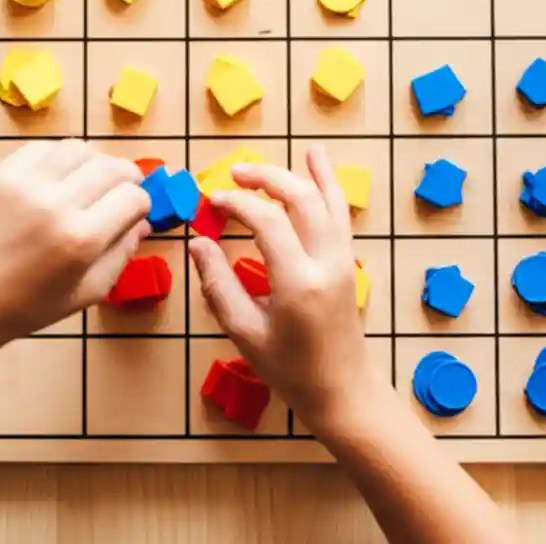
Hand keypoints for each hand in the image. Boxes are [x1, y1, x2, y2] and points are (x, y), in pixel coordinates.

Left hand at [0, 139, 150, 361]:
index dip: (141, 203)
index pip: (132, 198)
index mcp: (81, 239)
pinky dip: (60, 157)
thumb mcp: (88, 292)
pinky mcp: (2, 174)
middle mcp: (55, 204)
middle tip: (124, 189)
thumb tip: (142, 222)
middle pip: (111, 168)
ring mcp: (26, 184)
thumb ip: (121, 254)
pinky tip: (60, 175)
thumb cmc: (28, 306)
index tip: (136, 210)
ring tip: (92, 179)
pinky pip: (44, 148)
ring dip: (95, 161)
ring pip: (79, 149)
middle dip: (126, 177)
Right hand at [188, 145, 387, 430]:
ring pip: (325, 200)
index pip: (266, 221)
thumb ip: (219, 285)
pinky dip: (328, 184)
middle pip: (299, 199)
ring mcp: (343, 260)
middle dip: (265, 178)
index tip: (211, 204)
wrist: (341, 391)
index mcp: (298, 282)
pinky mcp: (348, 262)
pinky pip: (339, 212)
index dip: (236, 204)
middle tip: (233, 173)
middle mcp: (326, 263)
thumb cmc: (290, 370)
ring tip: (278, 155)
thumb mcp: (244, 332)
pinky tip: (318, 162)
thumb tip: (198, 244)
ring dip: (298, 173)